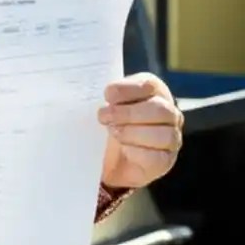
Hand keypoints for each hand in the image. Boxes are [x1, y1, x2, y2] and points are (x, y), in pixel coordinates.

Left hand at [97, 73, 182, 188]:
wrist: (106, 160)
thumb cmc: (105, 125)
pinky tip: (124, 149)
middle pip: (159, 109)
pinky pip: (157, 156)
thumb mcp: (102, 106)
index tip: (106, 95)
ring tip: (112, 132)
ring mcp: (171, 137)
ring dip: (132, 132)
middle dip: (128, 113)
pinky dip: (137, 151)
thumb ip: (99, 96)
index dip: (128, 89)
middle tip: (103, 116)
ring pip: (163, 133)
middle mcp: (168, 112)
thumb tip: (73, 88)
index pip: (149, 84)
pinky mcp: (165, 160)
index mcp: (152, 92)